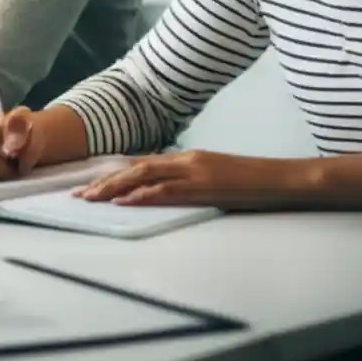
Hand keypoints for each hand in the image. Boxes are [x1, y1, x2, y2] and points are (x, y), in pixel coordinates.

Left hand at [73, 150, 293, 208]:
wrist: (283, 178)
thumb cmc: (251, 182)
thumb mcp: (214, 178)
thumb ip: (189, 182)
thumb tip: (165, 192)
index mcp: (186, 158)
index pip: (141, 164)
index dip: (113, 174)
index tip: (91, 186)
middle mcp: (185, 160)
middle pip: (134, 167)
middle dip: (103, 182)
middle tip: (78, 195)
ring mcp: (194, 171)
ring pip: (143, 176)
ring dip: (113, 188)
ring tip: (90, 199)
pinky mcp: (204, 185)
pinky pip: (166, 190)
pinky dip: (142, 195)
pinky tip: (123, 202)